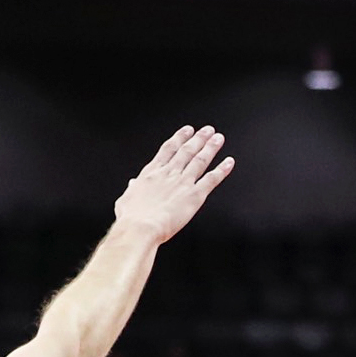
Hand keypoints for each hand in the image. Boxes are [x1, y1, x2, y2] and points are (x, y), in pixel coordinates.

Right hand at [114, 126, 234, 246]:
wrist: (140, 227)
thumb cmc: (131, 218)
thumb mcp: (126, 199)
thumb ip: (132, 189)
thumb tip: (133, 183)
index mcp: (152, 173)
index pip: (169, 149)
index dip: (179, 138)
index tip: (187, 130)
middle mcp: (169, 173)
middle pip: (187, 150)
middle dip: (199, 139)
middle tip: (208, 130)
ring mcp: (183, 182)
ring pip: (200, 160)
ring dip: (211, 148)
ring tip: (218, 139)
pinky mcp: (194, 195)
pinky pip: (211, 179)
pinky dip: (222, 170)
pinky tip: (229, 162)